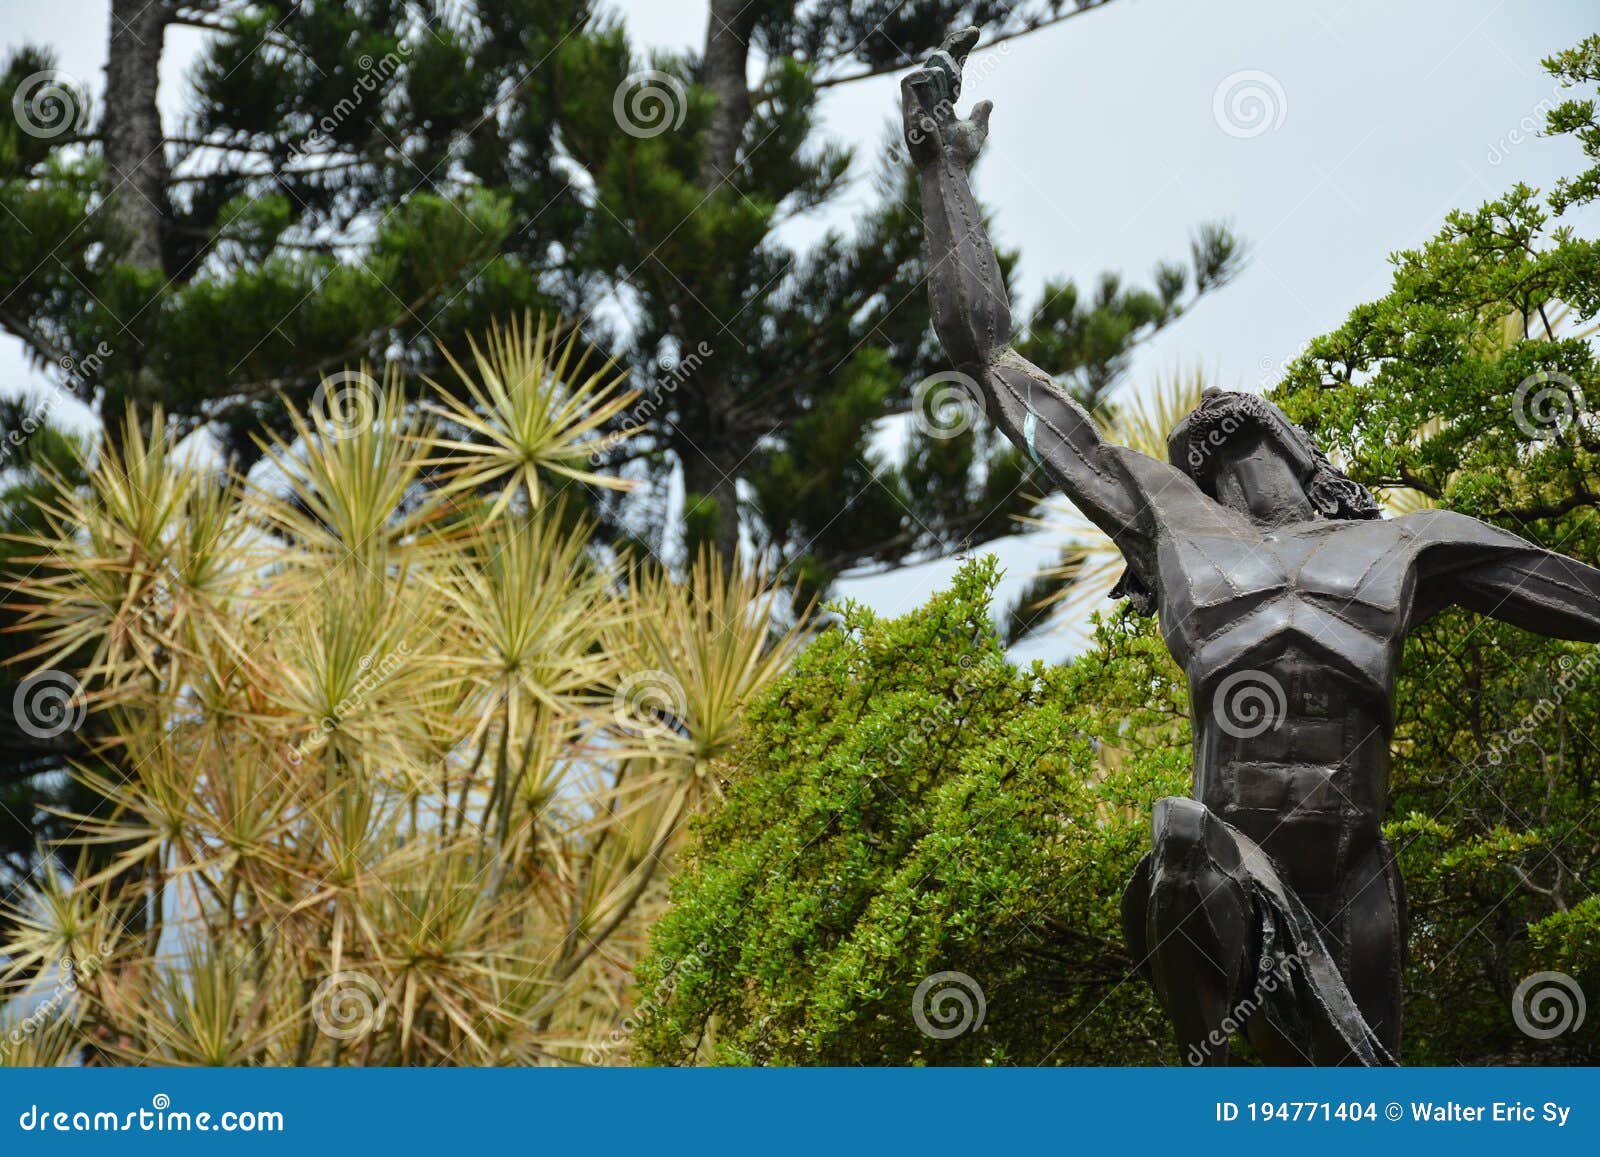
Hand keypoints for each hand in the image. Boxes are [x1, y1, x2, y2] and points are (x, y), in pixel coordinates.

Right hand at [900, 26, 992, 169]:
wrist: (947, 169)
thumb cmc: (958, 157)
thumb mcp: (975, 131)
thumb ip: (980, 116)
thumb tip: (987, 101)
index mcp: (940, 103)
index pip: (949, 70)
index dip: (960, 51)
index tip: (974, 34)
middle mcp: (928, 101)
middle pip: (938, 63)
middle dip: (955, 45)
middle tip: (973, 32)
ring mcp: (917, 105)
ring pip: (926, 70)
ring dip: (945, 66)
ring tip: (958, 75)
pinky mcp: (908, 110)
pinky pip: (909, 82)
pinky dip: (925, 75)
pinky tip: (943, 78)